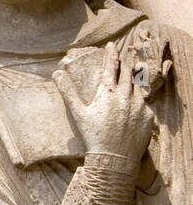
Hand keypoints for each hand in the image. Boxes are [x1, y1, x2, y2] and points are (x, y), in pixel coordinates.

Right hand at [54, 41, 154, 162]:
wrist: (114, 158)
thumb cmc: (93, 135)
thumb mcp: (78, 113)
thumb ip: (68, 91)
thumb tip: (56, 73)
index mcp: (108, 92)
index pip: (111, 67)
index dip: (110, 54)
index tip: (110, 46)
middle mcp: (126, 95)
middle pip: (128, 73)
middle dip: (124, 64)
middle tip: (121, 59)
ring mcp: (140, 105)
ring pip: (138, 86)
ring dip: (133, 80)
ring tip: (130, 77)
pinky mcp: (148, 116)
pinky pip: (145, 103)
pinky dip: (138, 100)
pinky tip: (133, 104)